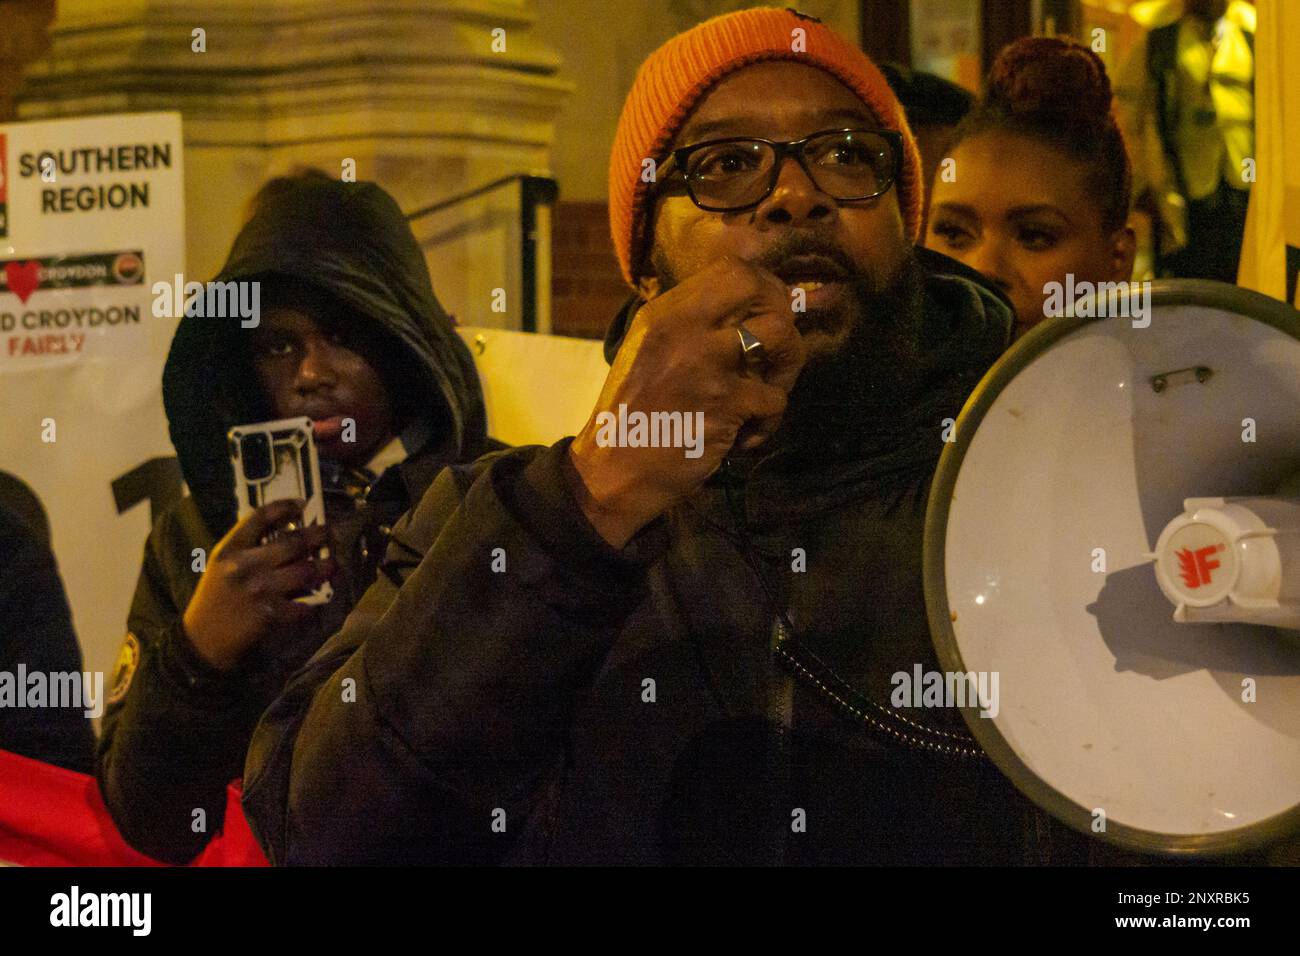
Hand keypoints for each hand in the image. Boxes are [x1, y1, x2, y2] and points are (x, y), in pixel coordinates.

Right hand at [181, 499, 334, 671]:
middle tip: (329, 532)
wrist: (203, 639)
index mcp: (230, 549)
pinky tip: (318, 596)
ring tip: (332, 564)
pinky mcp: (271, 613)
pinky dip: (314, 600)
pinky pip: (305, 602)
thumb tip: (288, 529)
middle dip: (317, 535)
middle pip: (293, 542)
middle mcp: (245, 566)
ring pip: (306, 571)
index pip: (260, 517)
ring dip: (324, 567)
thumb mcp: (222, 565)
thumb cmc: (216, 597)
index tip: (302, 504)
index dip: (284, 506)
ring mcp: (259, 590)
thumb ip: (248, 547)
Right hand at [569, 256, 805, 546]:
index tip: (767, 318)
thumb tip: (752, 313)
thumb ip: (693, 328)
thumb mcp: (650, 354)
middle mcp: (684, 328)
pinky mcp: (724, 403)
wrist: (611, 474)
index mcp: (664, 313)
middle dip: (783, 314)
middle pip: (759, 287)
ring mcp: (705, 363)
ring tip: (766, 396)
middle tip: (775, 350)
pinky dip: (769, 422)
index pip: (733, 270)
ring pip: (781, 336)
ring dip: (787, 369)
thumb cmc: (634, 419)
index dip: (765, 289)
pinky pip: (775, 398)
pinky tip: (744, 437)